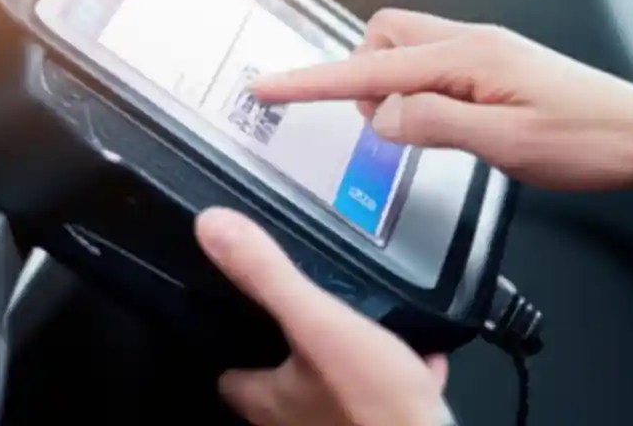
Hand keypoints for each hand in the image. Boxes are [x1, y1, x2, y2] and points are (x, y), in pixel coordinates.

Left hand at [195, 208, 452, 425]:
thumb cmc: (369, 399)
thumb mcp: (318, 323)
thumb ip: (269, 276)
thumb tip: (213, 226)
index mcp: (272, 397)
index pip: (232, 376)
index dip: (234, 349)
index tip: (243, 316)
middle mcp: (297, 420)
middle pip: (284, 383)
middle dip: (297, 351)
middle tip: (311, 313)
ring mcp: (341, 425)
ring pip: (335, 389)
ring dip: (349, 362)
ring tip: (364, 327)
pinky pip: (386, 398)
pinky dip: (397, 376)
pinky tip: (418, 355)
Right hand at [252, 9, 632, 191]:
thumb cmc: (591, 140)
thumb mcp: (507, 146)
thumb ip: (436, 126)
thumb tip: (383, 116)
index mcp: (471, 58)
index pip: (374, 69)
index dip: (315, 82)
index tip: (270, 87)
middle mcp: (475, 44)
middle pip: (384, 39)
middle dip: (361, 77)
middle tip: (381, 130)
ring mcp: (488, 54)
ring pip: (409, 54)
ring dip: (394, 91)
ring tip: (420, 136)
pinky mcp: (498, 69)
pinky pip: (436, 70)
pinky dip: (421, 96)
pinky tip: (444, 129)